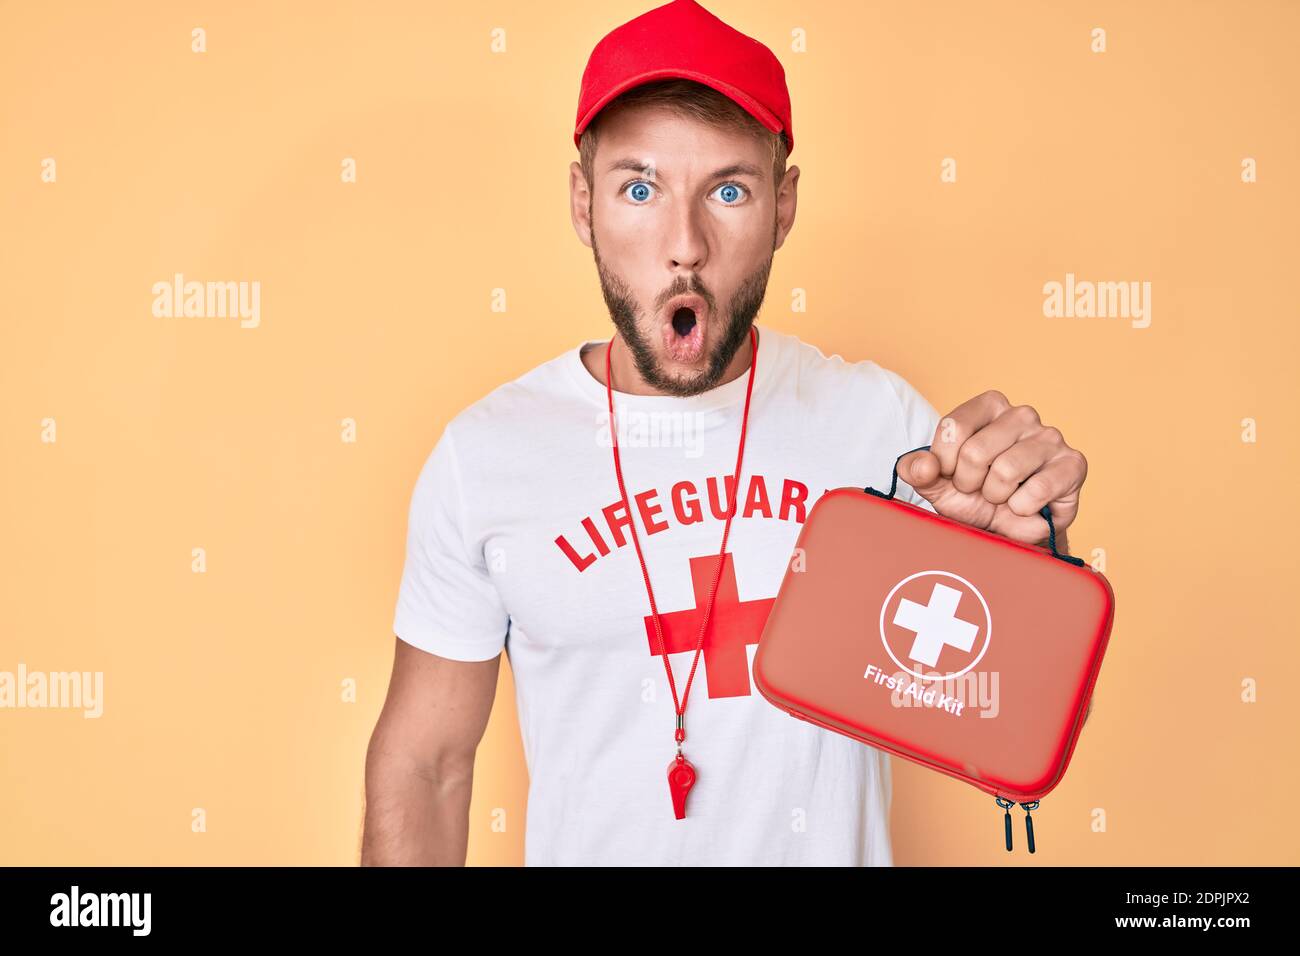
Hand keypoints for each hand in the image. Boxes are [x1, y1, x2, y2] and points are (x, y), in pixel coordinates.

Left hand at [898, 390, 1086, 547]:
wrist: (1009, 530)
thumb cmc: (975, 498)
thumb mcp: (938, 484)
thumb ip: (918, 470)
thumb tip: (922, 465)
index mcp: (989, 407)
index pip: (952, 428)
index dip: (944, 463)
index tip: (953, 475)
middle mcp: (1021, 414)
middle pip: (976, 451)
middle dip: (970, 483)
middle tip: (981, 490)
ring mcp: (1050, 437)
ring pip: (1006, 470)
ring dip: (996, 496)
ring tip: (1003, 496)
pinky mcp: (1073, 464)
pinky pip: (1036, 490)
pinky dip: (1022, 508)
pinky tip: (1025, 505)